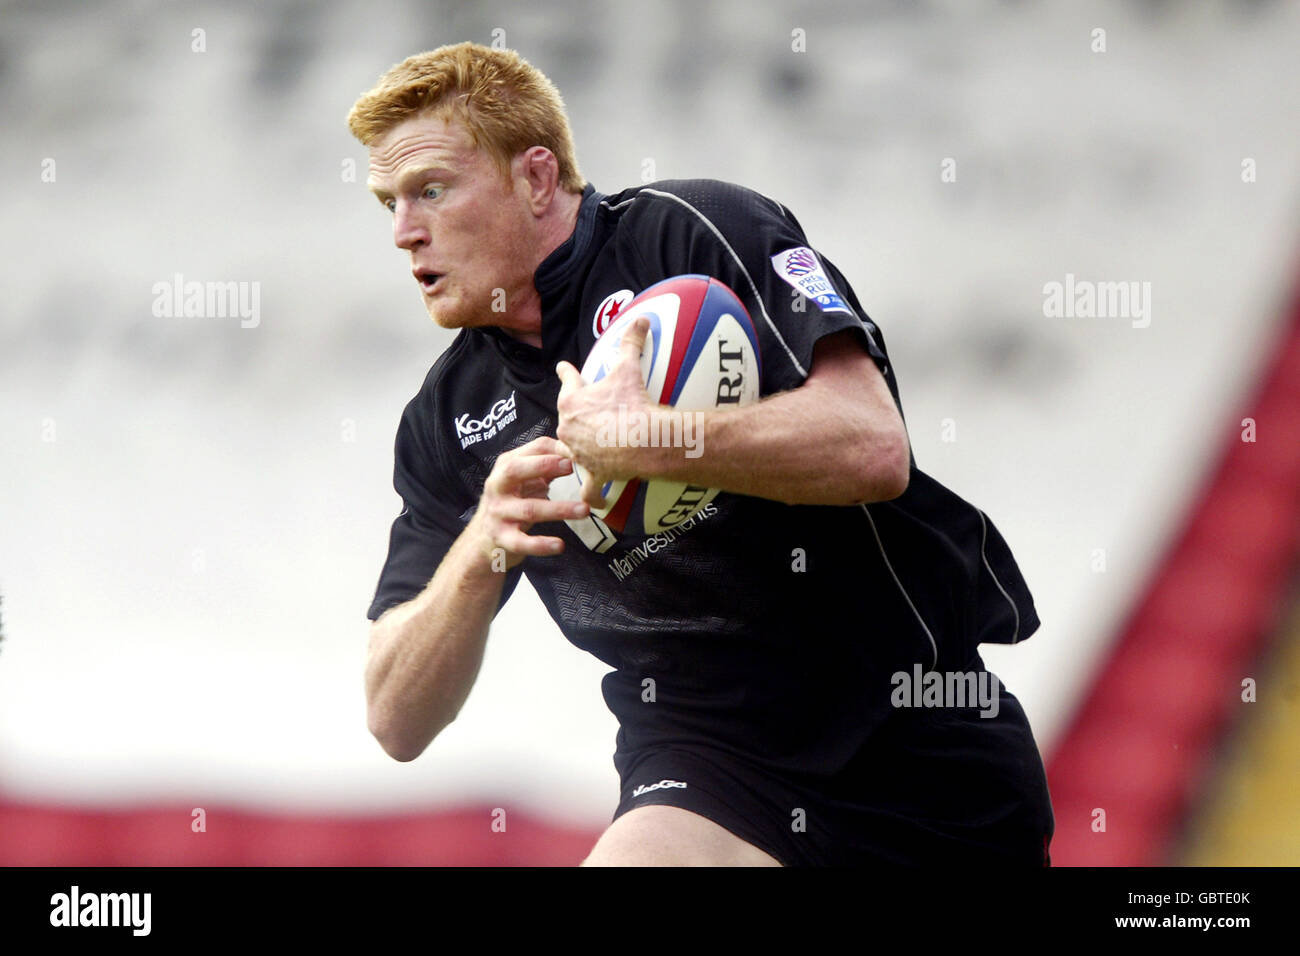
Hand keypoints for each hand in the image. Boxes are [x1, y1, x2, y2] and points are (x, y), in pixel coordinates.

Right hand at [466, 436, 589, 568]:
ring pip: (529, 509)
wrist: (482, 537)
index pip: (530, 450)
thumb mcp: (524, 480)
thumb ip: (546, 467)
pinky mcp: (501, 538)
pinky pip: (522, 542)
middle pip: (515, 471)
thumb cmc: (511, 503)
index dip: (554, 449)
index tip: (577, 452)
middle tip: (572, 467)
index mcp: (506, 467)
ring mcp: (498, 513)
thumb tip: (577, 454)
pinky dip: (541, 544)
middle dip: (544, 466)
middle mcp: (497, 487)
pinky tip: (560, 545)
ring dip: (559, 509)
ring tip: (585, 510)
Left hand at [555, 316, 654, 508]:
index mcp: (573, 400)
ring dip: (574, 453)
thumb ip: (632, 342)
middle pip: (566, 416)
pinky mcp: (593, 473)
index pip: (567, 379)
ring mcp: (579, 452)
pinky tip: (596, 504)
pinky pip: (590, 488)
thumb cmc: (631, 403)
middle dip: (572, 415)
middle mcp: (569, 427)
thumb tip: (641, 318)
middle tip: (585, 414)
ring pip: (570, 451)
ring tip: (580, 455)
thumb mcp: (629, 368)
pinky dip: (592, 496)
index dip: (566, 372)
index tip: (563, 368)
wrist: (640, 441)